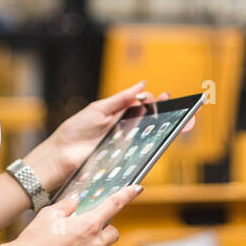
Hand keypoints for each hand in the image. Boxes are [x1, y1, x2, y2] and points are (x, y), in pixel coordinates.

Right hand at [4, 185, 143, 245]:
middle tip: (86, 229)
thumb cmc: (34, 240)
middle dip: (104, 229)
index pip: (113, 205)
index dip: (127, 195)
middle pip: (113, 233)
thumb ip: (67, 206)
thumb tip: (76, 201)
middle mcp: (95, 245)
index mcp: (88, 225)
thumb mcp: (48, 215)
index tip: (137, 189)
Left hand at [38, 79, 197, 188]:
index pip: (143, 106)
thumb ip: (122, 99)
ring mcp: (125, 146)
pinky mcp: (123, 160)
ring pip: (149, 138)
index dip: (157, 102)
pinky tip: (162, 142)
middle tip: (184, 115)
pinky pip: (141, 154)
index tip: (169, 98)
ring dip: (165, 132)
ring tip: (179, 126)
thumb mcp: (99, 109)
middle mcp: (124, 130)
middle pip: (151, 123)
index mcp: (119, 114)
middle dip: (169, 118)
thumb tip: (142, 85)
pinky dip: (152, 148)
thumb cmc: (76, 131)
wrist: (61, 156)